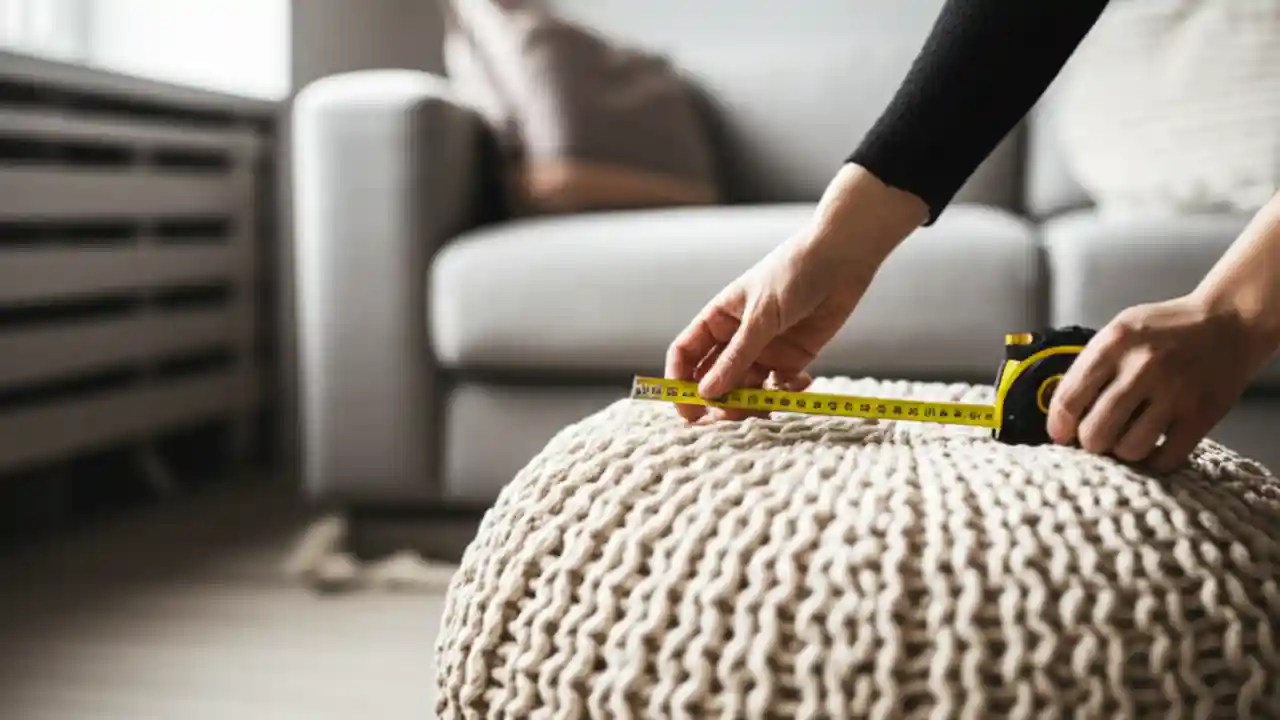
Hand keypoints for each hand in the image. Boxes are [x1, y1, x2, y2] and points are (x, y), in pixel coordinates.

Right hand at [664, 165, 926, 421]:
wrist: (843, 259)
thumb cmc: (794, 274)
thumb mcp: (761, 316)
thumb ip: (737, 357)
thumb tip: (707, 394)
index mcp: (718, 319)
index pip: (686, 355)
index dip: (680, 383)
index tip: (687, 411)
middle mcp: (737, 338)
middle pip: (714, 379)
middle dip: (719, 400)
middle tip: (730, 416)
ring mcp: (764, 350)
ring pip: (746, 389)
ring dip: (753, 403)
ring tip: (769, 406)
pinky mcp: (793, 359)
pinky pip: (780, 388)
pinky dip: (787, 394)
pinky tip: (802, 382)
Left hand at [1046, 295, 1267, 471]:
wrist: (1230, 321)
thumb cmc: (1166, 329)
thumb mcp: (1120, 331)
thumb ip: (1092, 366)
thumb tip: (1061, 412)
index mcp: (1114, 344)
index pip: (1069, 399)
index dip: (1059, 426)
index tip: (1061, 435)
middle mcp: (1142, 368)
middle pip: (1095, 433)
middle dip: (1090, 442)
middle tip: (1098, 438)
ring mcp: (1175, 393)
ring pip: (1129, 450)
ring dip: (1122, 452)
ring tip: (1127, 439)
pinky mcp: (1201, 414)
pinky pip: (1166, 458)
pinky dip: (1154, 461)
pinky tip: (1153, 448)